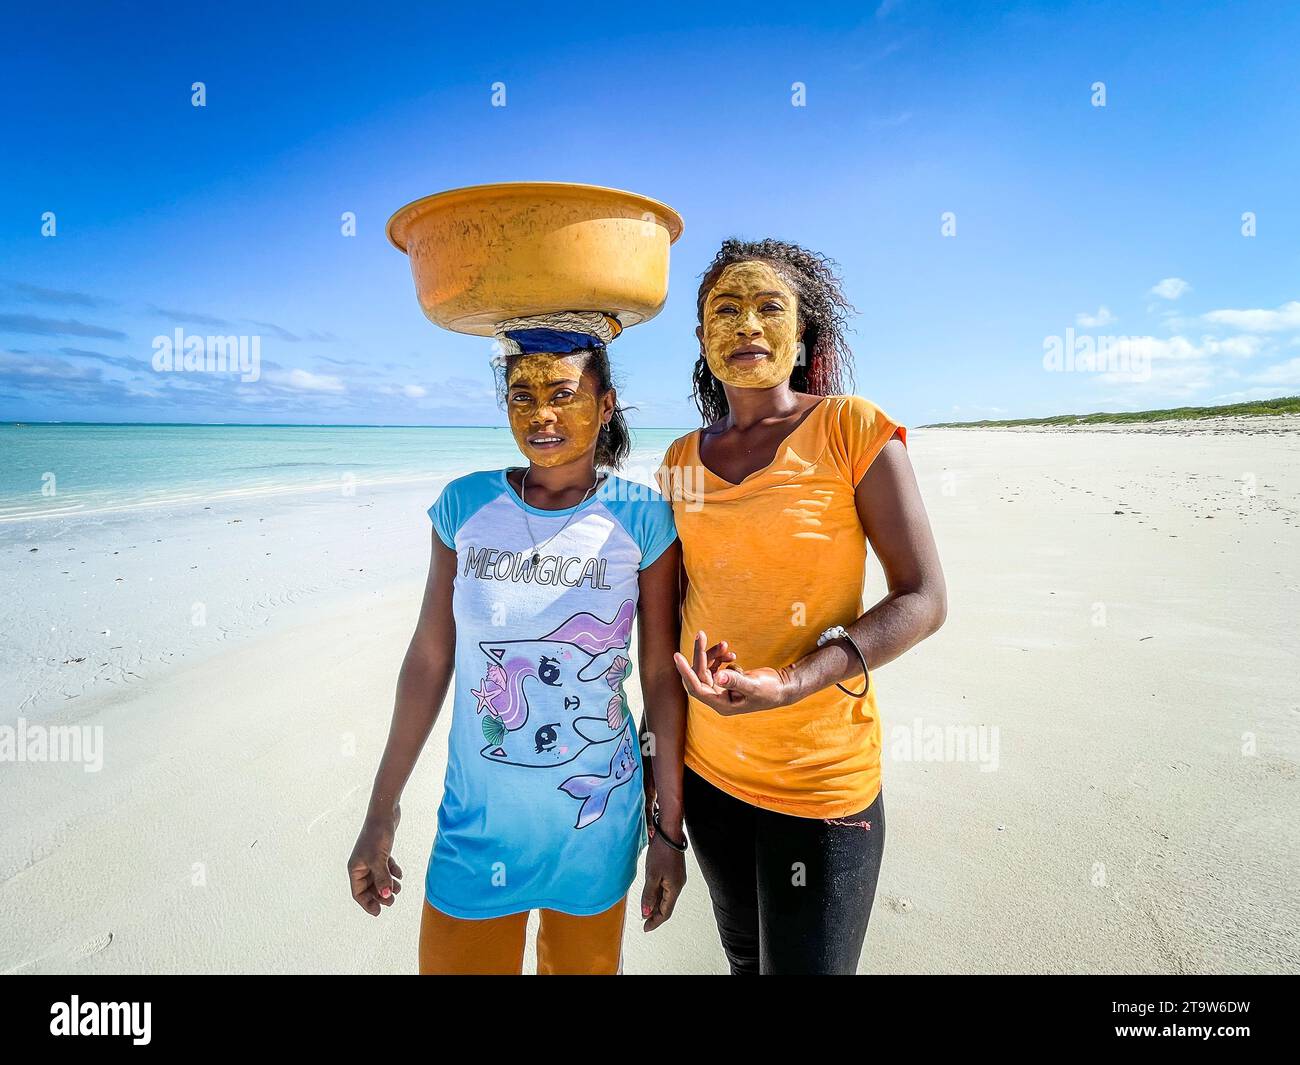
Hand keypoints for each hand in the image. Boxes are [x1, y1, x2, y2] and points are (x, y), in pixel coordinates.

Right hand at [347, 804, 403, 915]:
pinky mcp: (380, 851)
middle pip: (369, 887)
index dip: (367, 904)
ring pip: (379, 878)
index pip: (358, 893)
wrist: (384, 814)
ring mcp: (371, 858)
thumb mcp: (379, 860)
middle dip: (380, 895)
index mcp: (355, 868)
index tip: (379, 912)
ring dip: (388, 885)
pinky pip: (385, 867)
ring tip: (399, 888)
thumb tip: (384, 897)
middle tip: (392, 901)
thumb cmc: (377, 836)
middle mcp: (361, 865)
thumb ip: (382, 879)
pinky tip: (399, 874)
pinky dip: (392, 872)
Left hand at [640, 837, 685, 931]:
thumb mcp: (652, 875)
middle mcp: (677, 885)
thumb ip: (649, 895)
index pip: (665, 912)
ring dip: (656, 905)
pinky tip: (650, 895)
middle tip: (644, 923)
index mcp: (674, 888)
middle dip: (655, 915)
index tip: (646, 929)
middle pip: (667, 906)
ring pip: (666, 897)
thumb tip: (646, 914)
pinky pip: (666, 888)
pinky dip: (658, 894)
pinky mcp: (673, 871)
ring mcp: (676, 878)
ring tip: (645, 911)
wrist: (669, 833)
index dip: (655, 921)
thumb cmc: (661, 853)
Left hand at [673, 630, 793, 714]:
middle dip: (700, 655)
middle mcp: (718, 698)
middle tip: (701, 634)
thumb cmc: (771, 690)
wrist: (783, 687)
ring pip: (707, 668)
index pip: (696, 688)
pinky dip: (721, 658)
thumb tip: (719, 676)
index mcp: (721, 704)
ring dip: (713, 654)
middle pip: (699, 674)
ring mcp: (721, 689)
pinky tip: (732, 655)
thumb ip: (736, 681)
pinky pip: (715, 667)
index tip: (677, 656)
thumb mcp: (754, 686)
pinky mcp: (725, 681)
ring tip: (726, 645)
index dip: (686, 672)